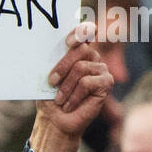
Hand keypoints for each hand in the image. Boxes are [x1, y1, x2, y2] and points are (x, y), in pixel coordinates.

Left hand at [30, 23, 113, 151]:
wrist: (55, 120)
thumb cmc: (49, 97)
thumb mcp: (47, 75)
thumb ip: (53, 59)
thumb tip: (44, 44)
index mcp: (77, 51)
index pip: (84, 31)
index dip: (80, 31)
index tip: (68, 41)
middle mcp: (92, 56)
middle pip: (81, 49)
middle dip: (62, 66)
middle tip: (51, 82)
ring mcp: (101, 69)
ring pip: (81, 67)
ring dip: (66, 86)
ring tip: (59, 99)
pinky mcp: (106, 82)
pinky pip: (87, 82)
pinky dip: (74, 96)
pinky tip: (69, 105)